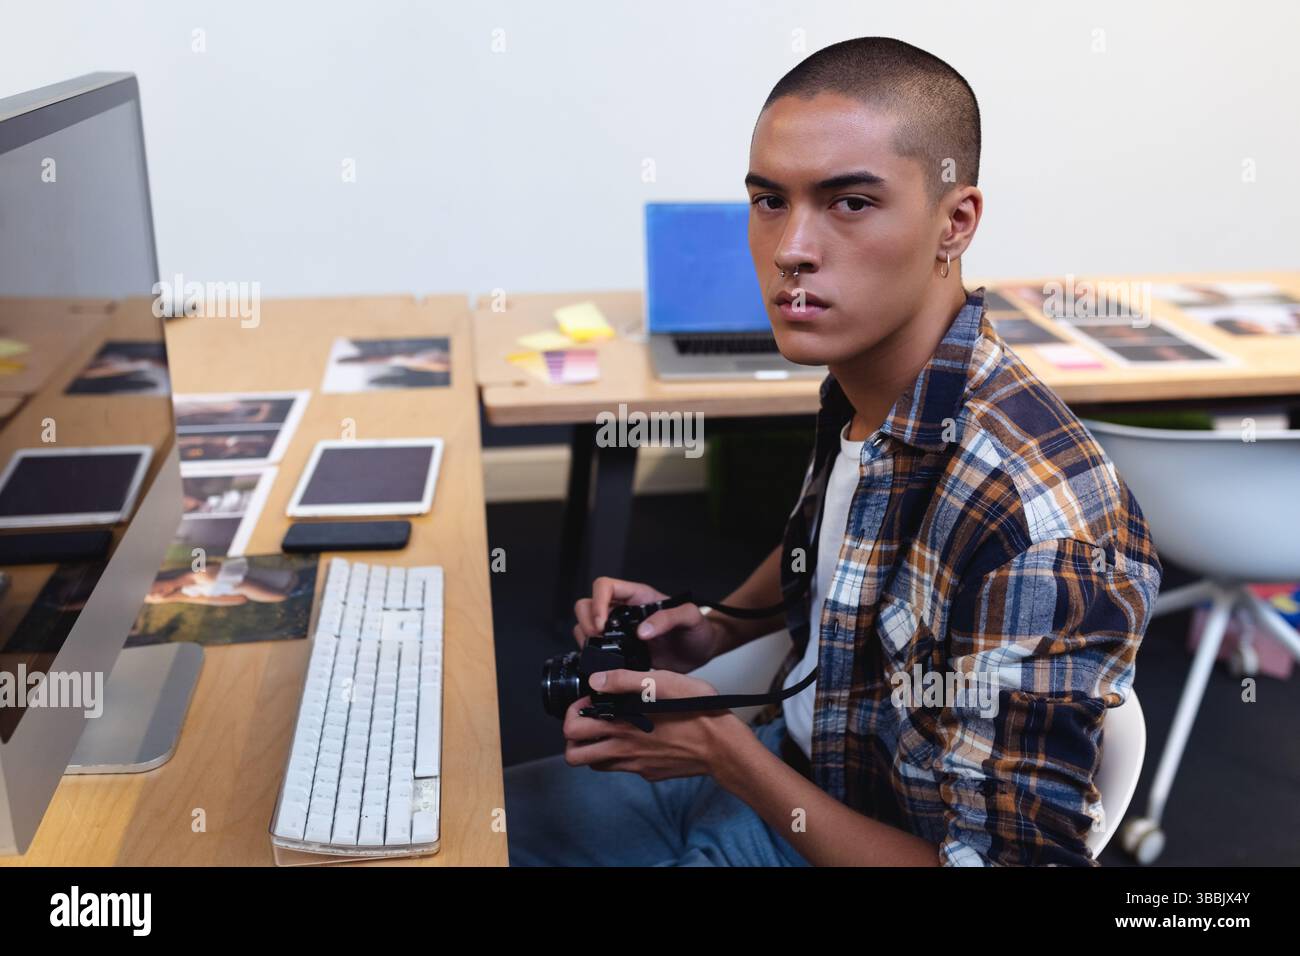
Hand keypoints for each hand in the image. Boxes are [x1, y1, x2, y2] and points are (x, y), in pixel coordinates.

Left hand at [562, 668, 745, 781]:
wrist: (723, 747)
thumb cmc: (698, 710)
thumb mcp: (662, 683)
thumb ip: (625, 680)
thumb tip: (596, 681)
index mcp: (621, 725)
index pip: (572, 729)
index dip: (573, 712)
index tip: (589, 701)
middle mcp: (623, 750)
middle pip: (575, 755)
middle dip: (574, 736)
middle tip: (590, 719)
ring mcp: (636, 765)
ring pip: (596, 764)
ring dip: (594, 747)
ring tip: (610, 728)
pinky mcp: (649, 772)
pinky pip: (623, 767)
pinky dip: (621, 754)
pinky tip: (638, 737)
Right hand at [573, 577, 722, 672]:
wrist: (701, 652)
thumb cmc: (698, 629)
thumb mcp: (690, 618)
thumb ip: (669, 618)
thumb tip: (642, 630)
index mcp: (638, 597)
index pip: (605, 587)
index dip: (597, 602)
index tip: (602, 623)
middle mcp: (625, 611)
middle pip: (587, 604)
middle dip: (586, 621)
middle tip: (598, 638)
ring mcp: (620, 631)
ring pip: (586, 625)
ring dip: (585, 637)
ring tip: (600, 652)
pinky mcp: (620, 651)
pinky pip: (596, 649)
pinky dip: (593, 655)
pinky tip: (606, 664)